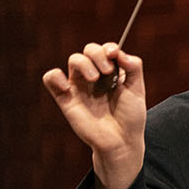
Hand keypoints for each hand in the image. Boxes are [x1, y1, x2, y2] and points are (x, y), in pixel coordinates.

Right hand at [41, 43, 146, 188]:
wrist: (121, 141)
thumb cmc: (130, 117)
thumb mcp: (138, 91)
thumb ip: (134, 68)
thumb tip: (121, 52)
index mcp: (113, 73)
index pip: (105, 50)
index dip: (108, 48)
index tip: (114, 54)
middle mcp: (95, 76)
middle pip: (88, 50)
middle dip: (97, 54)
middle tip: (107, 71)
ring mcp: (79, 86)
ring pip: (73, 60)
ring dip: (83, 63)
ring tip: (94, 78)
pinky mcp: (65, 97)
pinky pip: (51, 78)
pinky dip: (55, 76)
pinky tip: (67, 86)